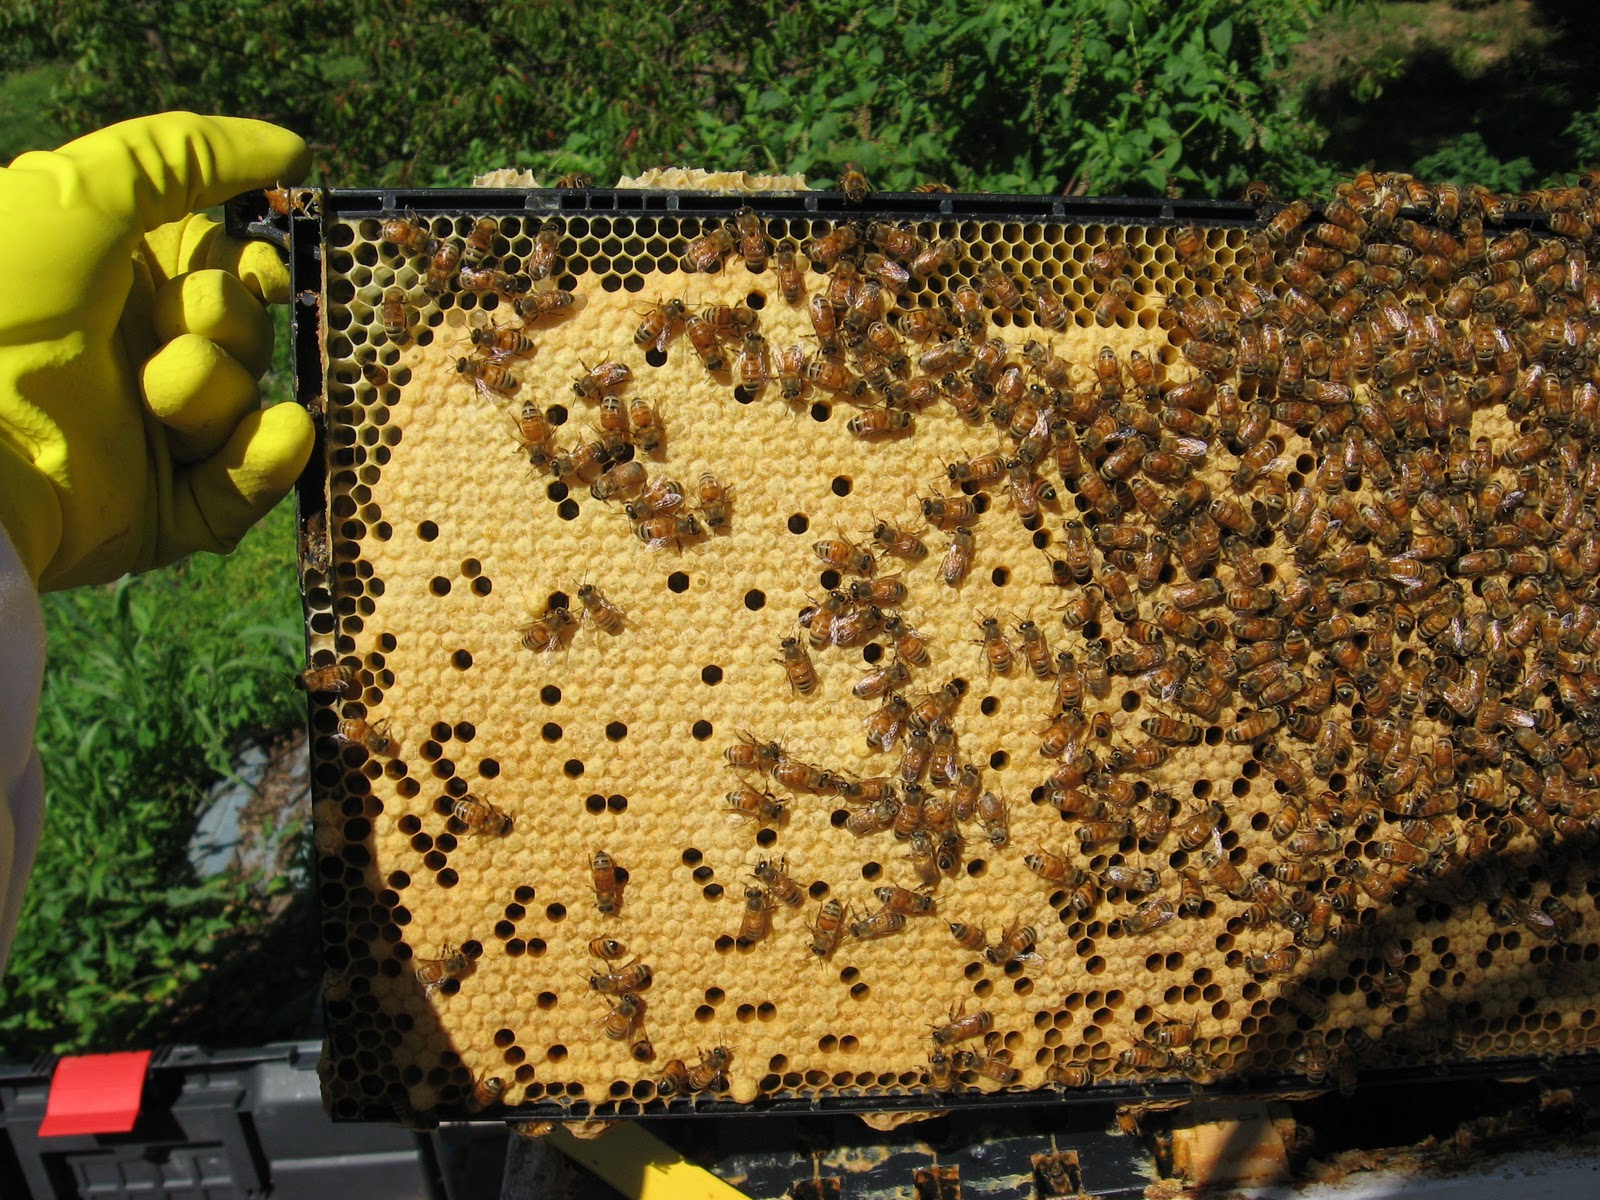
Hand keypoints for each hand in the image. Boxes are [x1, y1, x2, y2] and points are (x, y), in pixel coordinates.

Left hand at [0, 112, 313, 590]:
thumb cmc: (4, 297)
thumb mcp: (83, 191)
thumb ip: (186, 153)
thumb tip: (294, 148)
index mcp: (108, 282)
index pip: (218, 266)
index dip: (250, 266)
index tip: (263, 269)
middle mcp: (130, 354)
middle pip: (242, 331)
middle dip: (227, 325)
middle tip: (179, 328)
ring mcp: (147, 438)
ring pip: (242, 404)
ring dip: (214, 393)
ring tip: (160, 399)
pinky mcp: (161, 513)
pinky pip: (245, 486)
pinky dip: (265, 461)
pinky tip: (276, 434)